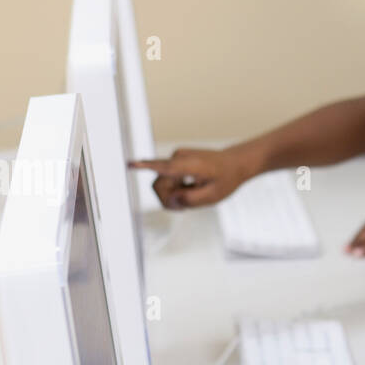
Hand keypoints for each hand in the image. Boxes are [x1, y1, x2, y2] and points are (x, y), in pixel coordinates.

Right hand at [129, 145, 251, 209]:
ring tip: (191, 196)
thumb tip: (172, 200)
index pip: (165, 167)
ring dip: (173, 195)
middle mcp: (178, 157)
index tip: (130, 164)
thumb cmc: (226, 180)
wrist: (234, 163)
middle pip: (158, 185)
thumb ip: (191, 200)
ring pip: (161, 184)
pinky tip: (189, 189)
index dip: (146, 167)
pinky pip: (166, 179)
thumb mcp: (213, 196)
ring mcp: (175, 157)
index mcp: (190, 165)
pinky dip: (175, 189)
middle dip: (168, 200)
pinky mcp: (175, 161)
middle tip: (185, 207)